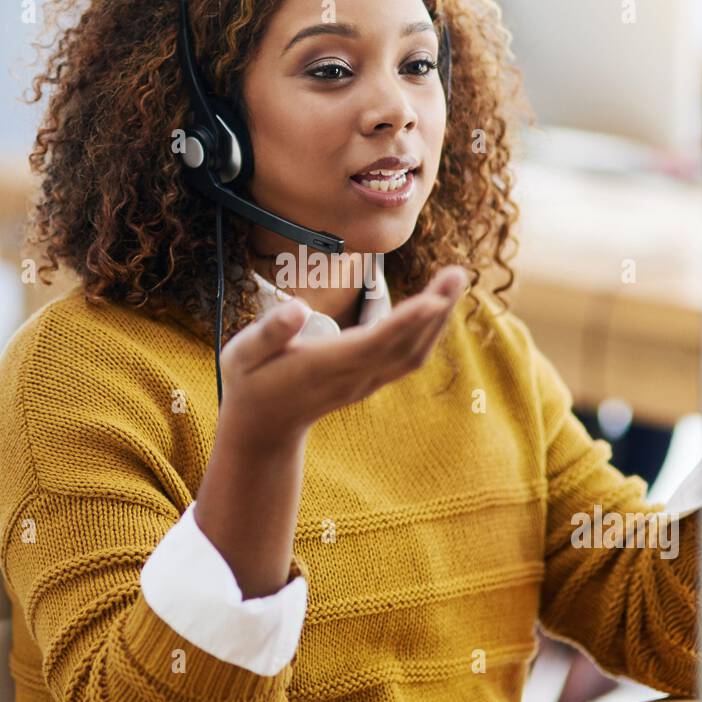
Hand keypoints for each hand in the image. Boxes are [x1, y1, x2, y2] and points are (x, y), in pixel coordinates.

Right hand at [217, 264, 469, 443]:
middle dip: (434, 310)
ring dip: (438, 319)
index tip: (433, 299)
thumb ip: (269, 333)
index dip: (405, 323)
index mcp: (322, 367)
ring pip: (413, 354)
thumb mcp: (242, 355)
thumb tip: (298, 307)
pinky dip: (428, 332)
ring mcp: (365, 382)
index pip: (372, 344)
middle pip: (405, 345)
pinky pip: (408, 358)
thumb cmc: (250, 383)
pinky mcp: (370, 380)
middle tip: (459, 273)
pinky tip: (438, 306)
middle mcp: (352, 377)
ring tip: (456, 280)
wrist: (262, 428)